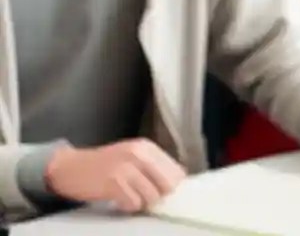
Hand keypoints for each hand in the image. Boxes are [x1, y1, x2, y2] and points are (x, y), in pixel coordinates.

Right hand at [46, 139, 186, 212]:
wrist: (68, 167)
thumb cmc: (102, 165)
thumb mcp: (132, 157)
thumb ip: (153, 166)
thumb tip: (176, 184)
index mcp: (147, 147)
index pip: (177, 171)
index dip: (171, 186)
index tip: (159, 191)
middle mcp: (139, 154)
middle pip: (168, 185)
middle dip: (159, 195)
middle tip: (143, 196)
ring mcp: (126, 167)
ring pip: (152, 196)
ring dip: (142, 202)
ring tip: (128, 196)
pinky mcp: (113, 182)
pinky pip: (134, 203)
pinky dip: (128, 206)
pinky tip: (118, 200)